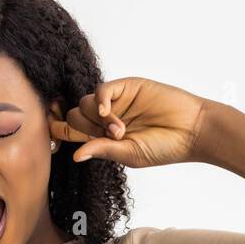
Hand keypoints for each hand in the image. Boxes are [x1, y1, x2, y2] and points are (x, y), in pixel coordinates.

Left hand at [50, 77, 208, 167]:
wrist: (191, 130)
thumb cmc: (163, 147)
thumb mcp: (128, 155)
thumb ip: (102, 150)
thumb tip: (75, 156)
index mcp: (102, 138)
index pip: (70, 132)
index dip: (57, 131)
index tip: (53, 137)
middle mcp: (105, 119)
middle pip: (74, 116)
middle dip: (82, 128)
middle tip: (110, 138)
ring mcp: (115, 102)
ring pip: (84, 103)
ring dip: (97, 120)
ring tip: (121, 131)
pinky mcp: (126, 87)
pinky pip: (101, 90)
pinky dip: (100, 101)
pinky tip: (108, 113)